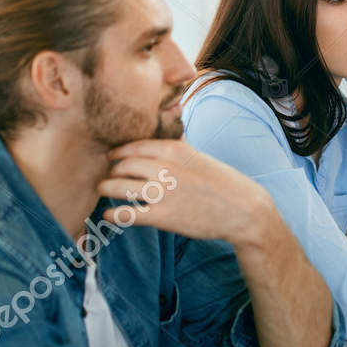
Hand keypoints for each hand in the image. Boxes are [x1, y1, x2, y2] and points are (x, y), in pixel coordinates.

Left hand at [97, 138, 270, 247]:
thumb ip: (177, 145)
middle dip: (112, 171)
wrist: (242, 209)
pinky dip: (112, 214)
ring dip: (106, 188)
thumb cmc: (222, 182)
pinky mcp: (162, 216)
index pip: (133, 146)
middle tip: (109, 176)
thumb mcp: (199, 156)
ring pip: (117, 186)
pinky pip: (126, 214)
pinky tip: (109, 214)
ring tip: (104, 190)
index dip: (118, 153)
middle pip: (122, 165)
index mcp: (173, 149)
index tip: (112, 158)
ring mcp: (162, 192)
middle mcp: (164, 167)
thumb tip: (165, 130)